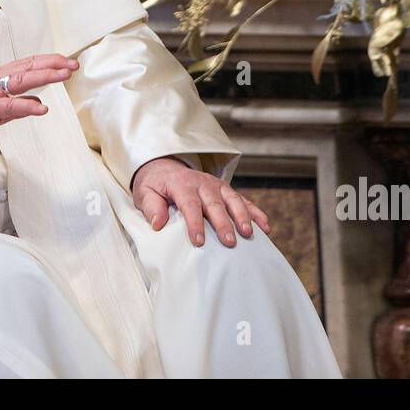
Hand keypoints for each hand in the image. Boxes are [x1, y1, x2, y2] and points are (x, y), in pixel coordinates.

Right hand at [0, 53, 78, 151]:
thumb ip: (18, 104)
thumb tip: (38, 101)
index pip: (28, 64)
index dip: (50, 62)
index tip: (68, 63)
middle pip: (28, 67)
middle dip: (53, 64)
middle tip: (72, 65)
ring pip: (20, 80)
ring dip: (44, 76)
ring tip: (63, 75)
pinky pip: (8, 105)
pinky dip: (26, 105)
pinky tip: (40, 107)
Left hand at [131, 157, 269, 248]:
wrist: (163, 167)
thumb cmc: (154, 185)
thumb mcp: (145, 193)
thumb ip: (151, 207)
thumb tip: (158, 224)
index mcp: (181, 184)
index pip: (189, 204)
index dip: (194, 223)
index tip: (199, 241)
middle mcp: (202, 182)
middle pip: (214, 203)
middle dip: (223, 223)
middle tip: (229, 242)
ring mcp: (216, 185)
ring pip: (232, 199)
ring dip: (242, 216)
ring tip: (248, 234)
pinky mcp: (225, 190)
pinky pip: (243, 200)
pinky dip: (255, 212)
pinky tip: (265, 226)